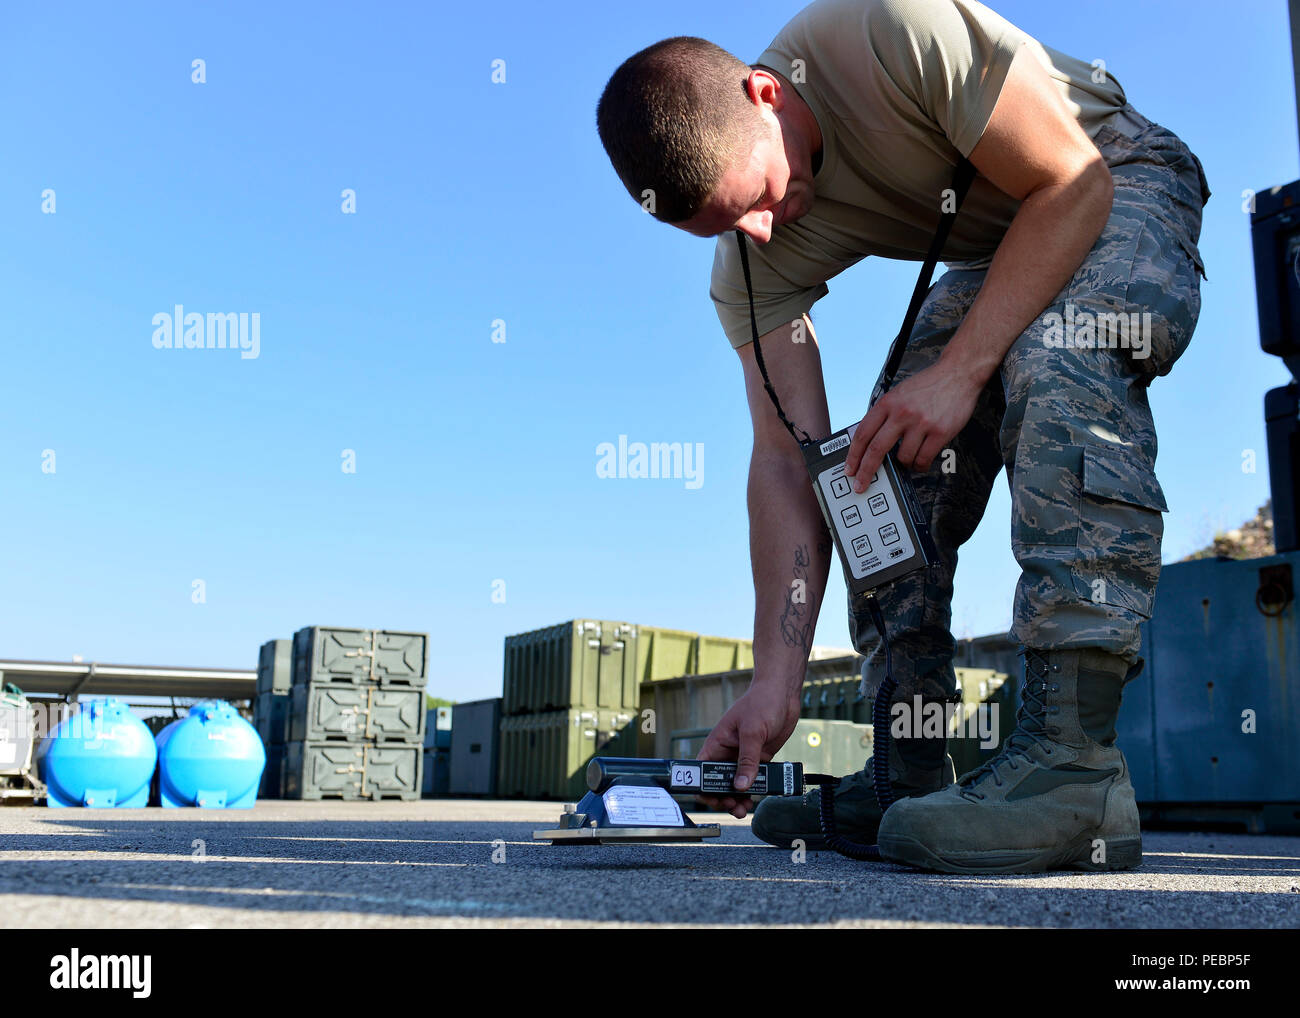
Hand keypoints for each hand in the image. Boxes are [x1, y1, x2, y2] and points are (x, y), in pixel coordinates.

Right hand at [696, 681, 801, 818]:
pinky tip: (757, 798)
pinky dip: (754, 790)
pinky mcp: (760, 759)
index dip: (703, 786)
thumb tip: (741, 786)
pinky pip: (754, 779)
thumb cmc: (762, 703)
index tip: (712, 798)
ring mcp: (744, 757)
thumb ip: (747, 759)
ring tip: (744, 810)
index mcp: (717, 743)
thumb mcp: (752, 731)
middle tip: (733, 806)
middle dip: (722, 797)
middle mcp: (728, 752)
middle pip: (719, 782)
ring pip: (737, 784)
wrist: (783, 694)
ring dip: (738, 798)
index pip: (702, 770)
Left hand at [844, 359, 982, 490]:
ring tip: (906, 460)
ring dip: (902, 465)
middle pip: (877, 449)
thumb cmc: (928, 385)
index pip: (863, 433)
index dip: (853, 455)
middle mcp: (902, 413)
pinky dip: (919, 466)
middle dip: (866, 471)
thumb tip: (870, 442)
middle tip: (861, 484)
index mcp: (888, 403)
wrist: (958, 373)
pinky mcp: (940, 432)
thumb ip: (885, 415)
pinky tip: (919, 462)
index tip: (849, 469)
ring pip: (902, 458)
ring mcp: (921, 423)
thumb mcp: (898, 393)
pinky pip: (923, 459)